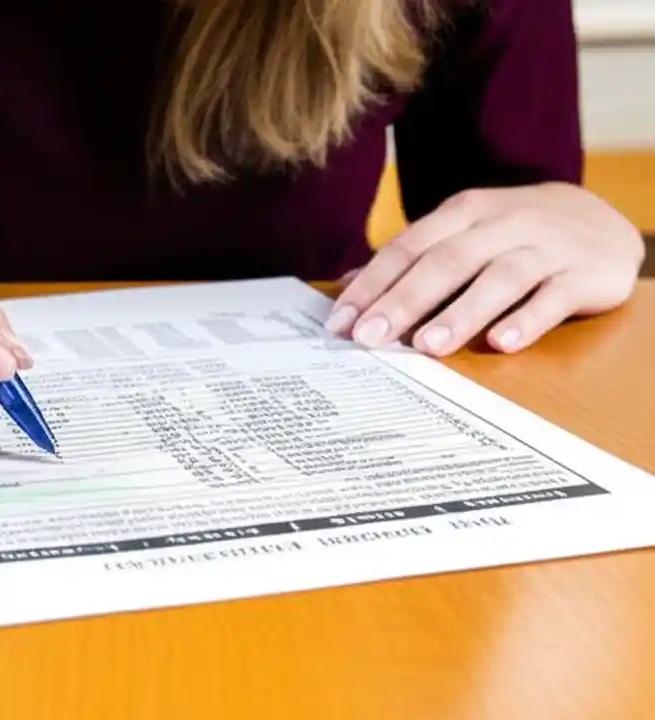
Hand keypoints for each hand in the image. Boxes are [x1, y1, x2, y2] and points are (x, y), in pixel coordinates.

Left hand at [326, 182, 643, 354]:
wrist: (603, 216)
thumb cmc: (515, 233)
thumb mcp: (463, 233)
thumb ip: (411, 258)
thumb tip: (348, 283)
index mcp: (463, 213)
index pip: (408, 248)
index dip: (372, 285)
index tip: (340, 322)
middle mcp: (502, 224)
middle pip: (447, 261)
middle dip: (404, 300)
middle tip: (370, 337)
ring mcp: (546, 247)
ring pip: (500, 278)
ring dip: (461, 312)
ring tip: (427, 346)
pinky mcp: (584, 273)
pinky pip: (554, 297)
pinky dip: (527, 320)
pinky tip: (501, 343)